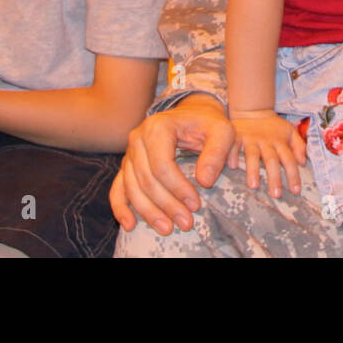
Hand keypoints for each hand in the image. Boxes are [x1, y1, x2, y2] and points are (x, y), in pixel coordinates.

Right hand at [110, 94, 237, 233]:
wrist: (193, 114)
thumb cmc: (209, 124)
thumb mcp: (222, 131)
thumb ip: (217, 152)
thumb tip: (205, 181)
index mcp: (158, 127)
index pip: (162, 165)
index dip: (178, 189)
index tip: (196, 205)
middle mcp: (138, 138)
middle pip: (147, 179)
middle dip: (166, 205)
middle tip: (186, 223)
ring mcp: (130, 152)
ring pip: (133, 187)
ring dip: (148, 212)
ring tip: (167, 229)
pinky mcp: (128, 164)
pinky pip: (119, 187)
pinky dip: (121, 207)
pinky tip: (130, 224)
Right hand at [228, 109, 307, 197]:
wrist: (253, 111)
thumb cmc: (273, 127)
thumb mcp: (290, 132)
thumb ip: (299, 146)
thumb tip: (303, 162)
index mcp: (280, 142)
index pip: (289, 159)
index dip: (293, 175)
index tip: (295, 191)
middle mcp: (266, 142)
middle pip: (271, 160)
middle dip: (274, 178)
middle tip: (276, 195)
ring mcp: (250, 139)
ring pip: (252, 155)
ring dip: (253, 170)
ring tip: (254, 186)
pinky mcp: (236, 136)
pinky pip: (233, 147)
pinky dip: (232, 156)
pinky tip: (232, 166)